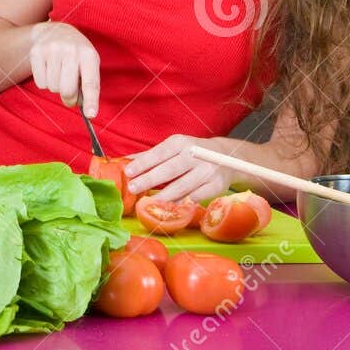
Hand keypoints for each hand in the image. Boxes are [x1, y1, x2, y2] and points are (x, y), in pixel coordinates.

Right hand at [26, 21, 100, 116]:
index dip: (90, 100)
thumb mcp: (88, 63)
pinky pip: (40, 83)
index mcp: (88, 55)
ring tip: (59, 75)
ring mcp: (52, 50)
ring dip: (56, 88)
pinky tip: (49, 70)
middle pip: (67, 90)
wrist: (56, 31)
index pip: (90, 82)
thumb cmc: (77, 54)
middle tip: (70, 98)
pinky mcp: (37, 53)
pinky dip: (45, 82)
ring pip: (53, 88)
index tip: (91, 115)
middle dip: (69, 99)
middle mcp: (71, 50)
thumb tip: (87, 111)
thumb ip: (89, 85)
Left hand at [124, 134, 239, 202]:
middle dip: (149, 179)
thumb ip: (150, 155)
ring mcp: (207, 170)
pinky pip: (196, 196)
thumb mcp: (173, 148)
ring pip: (183, 186)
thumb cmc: (191, 152)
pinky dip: (182, 202)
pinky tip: (170, 206)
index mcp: (180, 143)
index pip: (159, 153)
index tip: (128, 171)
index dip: (143, 163)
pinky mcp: (216, 185)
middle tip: (133, 188)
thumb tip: (124, 161)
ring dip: (164, 195)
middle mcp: (195, 154)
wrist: (226, 156)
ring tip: (149, 201)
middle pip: (169, 169)